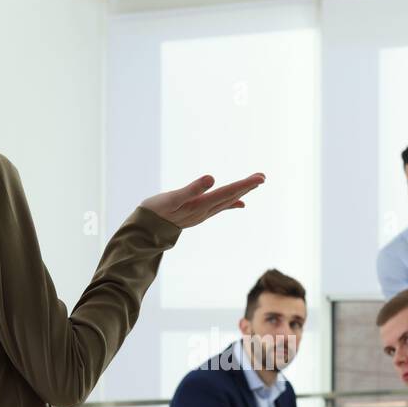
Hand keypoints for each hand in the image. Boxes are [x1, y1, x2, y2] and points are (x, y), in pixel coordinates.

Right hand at [140, 172, 264, 227]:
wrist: (145, 230)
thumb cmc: (155, 211)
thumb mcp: (172, 198)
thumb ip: (192, 189)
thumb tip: (212, 178)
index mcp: (200, 205)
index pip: (227, 192)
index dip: (244, 184)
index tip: (260, 178)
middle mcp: (205, 211)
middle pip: (230, 196)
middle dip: (247, 186)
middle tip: (262, 176)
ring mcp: (202, 214)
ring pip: (227, 201)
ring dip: (242, 192)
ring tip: (255, 183)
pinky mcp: (197, 214)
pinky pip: (219, 207)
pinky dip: (232, 203)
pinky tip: (241, 203)